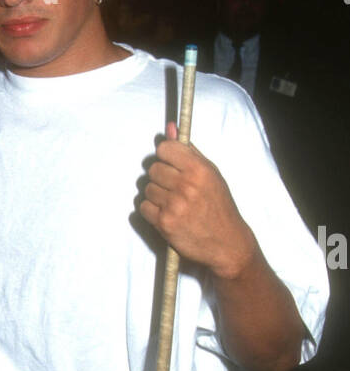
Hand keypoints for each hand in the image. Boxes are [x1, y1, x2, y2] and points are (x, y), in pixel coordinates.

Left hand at [139, 121, 256, 278]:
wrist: (226, 242)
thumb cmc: (218, 205)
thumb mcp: (211, 174)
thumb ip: (189, 150)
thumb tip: (169, 128)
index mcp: (199, 169)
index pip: (164, 149)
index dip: (165, 156)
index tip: (170, 164)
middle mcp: (186, 185)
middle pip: (153, 169)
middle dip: (159, 177)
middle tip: (173, 187)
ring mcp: (174, 204)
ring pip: (147, 189)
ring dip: (156, 195)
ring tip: (172, 202)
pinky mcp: (165, 223)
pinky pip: (143, 207)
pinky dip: (151, 211)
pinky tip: (166, 214)